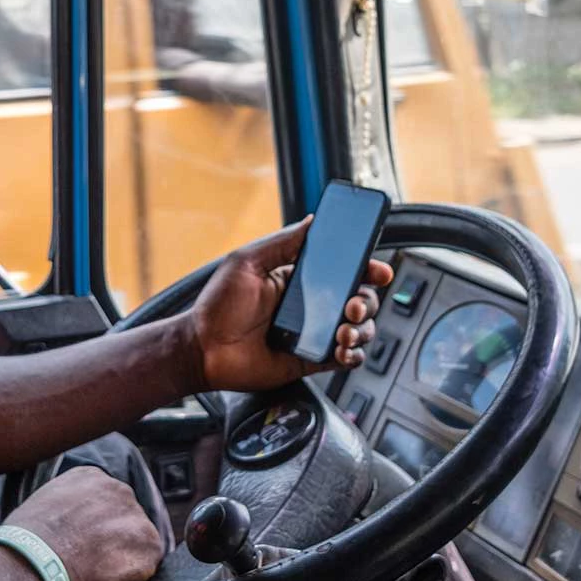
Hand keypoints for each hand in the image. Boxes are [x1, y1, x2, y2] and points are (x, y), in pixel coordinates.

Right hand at [2, 466, 163, 580]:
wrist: (34, 559)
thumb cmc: (29, 539)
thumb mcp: (45, 502)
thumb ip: (70, 502)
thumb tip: (75, 520)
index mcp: (93, 477)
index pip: (107, 501)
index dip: (98, 525)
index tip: (86, 541)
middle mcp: (118, 489)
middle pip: (126, 518)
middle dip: (114, 538)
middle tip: (93, 558)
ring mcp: (135, 515)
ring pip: (138, 541)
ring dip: (124, 557)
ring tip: (96, 570)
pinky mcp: (149, 544)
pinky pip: (145, 564)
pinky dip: (130, 577)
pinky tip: (105, 578)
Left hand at [181, 216, 393, 391]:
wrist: (202, 350)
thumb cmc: (217, 306)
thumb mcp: (247, 262)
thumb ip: (282, 242)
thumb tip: (312, 220)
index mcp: (298, 279)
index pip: (343, 270)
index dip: (366, 268)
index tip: (378, 269)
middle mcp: (311, 305)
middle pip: (358, 299)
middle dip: (366, 300)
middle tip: (353, 306)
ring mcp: (313, 334)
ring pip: (358, 329)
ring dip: (362, 328)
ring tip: (345, 331)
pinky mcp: (311, 360)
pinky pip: (346, 358)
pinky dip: (354, 354)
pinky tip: (344, 350)